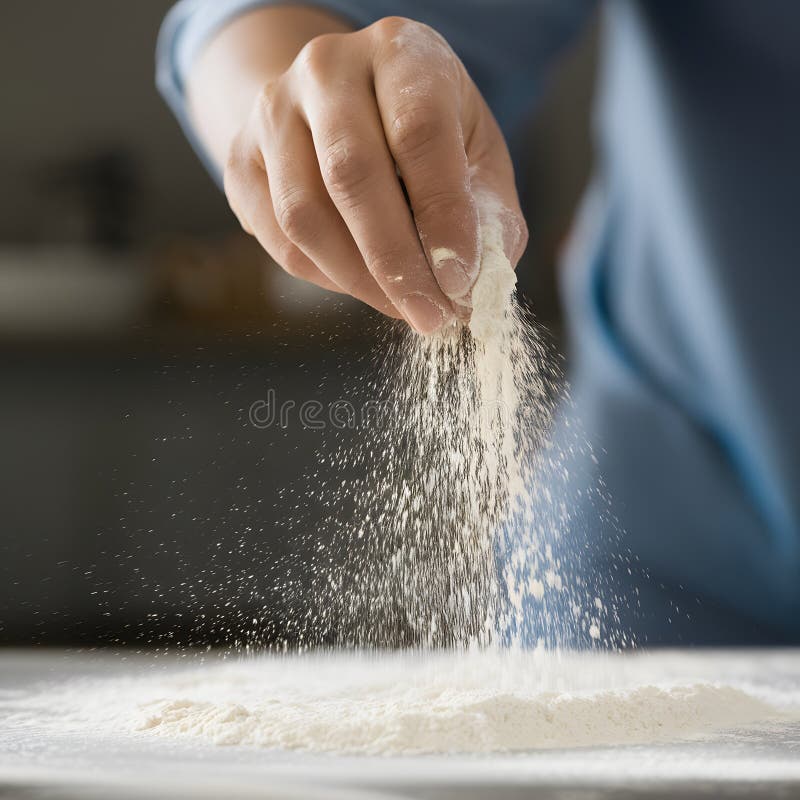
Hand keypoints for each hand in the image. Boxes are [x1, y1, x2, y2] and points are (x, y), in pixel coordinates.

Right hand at [224, 16, 527, 333]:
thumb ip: (488, 214)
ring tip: (403, 308)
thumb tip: (477, 289)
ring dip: (359, 281)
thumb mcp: (473, 152)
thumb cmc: (422, 132)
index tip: (460, 281)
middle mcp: (326, 69)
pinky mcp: (240, 159)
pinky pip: (278, 239)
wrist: (340, 104)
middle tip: (431, 316)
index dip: (442, 216)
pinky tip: (363, 285)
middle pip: (352, 175)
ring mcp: (271, 112)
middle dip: (397, 265)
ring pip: (304, 216)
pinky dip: (326, 278)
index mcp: (399, 51)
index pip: (419, 132)